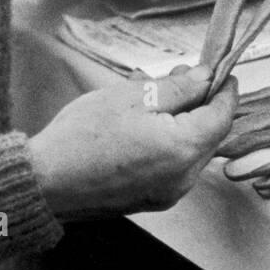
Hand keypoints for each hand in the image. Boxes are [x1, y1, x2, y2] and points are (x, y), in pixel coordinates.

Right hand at [27, 64, 238, 220]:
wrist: (45, 182)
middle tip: (179, 74)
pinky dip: (167, 140)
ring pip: (190, 148)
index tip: (222, 70)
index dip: (224, 89)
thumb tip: (206, 77)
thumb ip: (177, 88)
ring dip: (181, 119)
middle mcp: (183, 178)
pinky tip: (143, 121)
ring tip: (152, 94)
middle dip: (200, 102)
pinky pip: (172, 165)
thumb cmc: (83, 137)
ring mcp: (168, 193)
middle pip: (209, 134)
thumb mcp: (132, 97)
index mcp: (183, 149)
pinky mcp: (151, 199)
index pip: (222, 115)